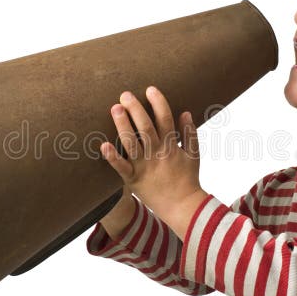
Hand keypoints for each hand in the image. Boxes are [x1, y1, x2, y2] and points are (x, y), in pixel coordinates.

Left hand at [100, 86, 202, 220]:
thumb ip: (189, 133)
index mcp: (171, 146)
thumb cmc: (187, 179)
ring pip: (132, 142)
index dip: (158, 102)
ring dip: (123, 125)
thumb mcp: (193, 154)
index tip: (150, 89)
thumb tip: (185, 112)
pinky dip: (112, 157)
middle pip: (145, 127)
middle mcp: (157, 153)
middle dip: (136, 109)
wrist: (182, 207)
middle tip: (125, 94)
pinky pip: (121, 168)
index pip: (165, 119)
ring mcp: (144, 166)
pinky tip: (103, 145)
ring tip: (115, 108)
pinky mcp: (133, 179)